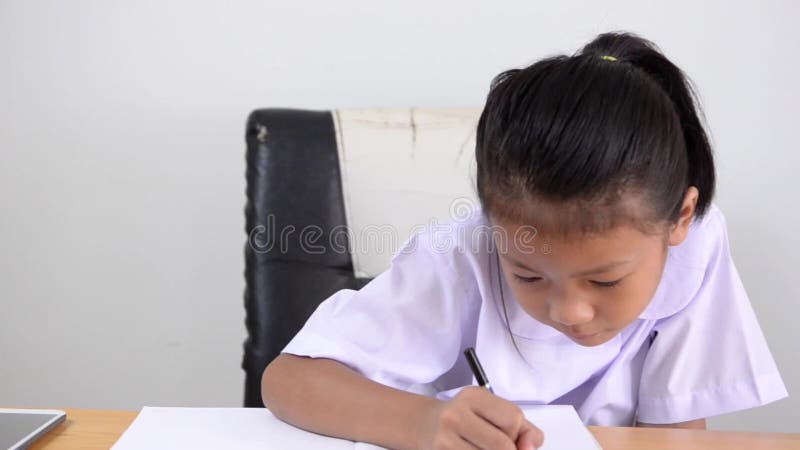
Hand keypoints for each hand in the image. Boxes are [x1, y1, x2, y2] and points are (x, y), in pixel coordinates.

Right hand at [418, 386, 543, 449]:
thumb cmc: (468, 419)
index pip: (513, 419)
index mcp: (474, 396)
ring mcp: (444, 439)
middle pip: (503, 445)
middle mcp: (456, 414)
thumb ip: (524, 429)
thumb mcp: (493, 412)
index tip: (507, 435)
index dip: (516, 434)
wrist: (424, 425)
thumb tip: (530, 448)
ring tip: (482, 448)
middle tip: (496, 447)